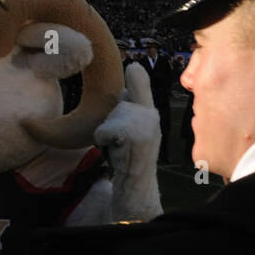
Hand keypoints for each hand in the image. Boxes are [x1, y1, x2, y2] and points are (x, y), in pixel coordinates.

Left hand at [96, 64, 161, 221]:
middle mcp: (151, 116)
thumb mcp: (132, 129)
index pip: (138, 89)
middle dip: (111, 125)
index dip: (135, 80)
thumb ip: (132, 103)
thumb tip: (132, 70)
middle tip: (122, 145)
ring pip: (109, 118)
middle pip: (117, 105)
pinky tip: (116, 155)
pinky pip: (103, 131)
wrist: (136, 188)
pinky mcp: (132, 135)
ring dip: (107, 136)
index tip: (133, 67)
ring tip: (119, 150)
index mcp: (151, 113)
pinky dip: (103, 143)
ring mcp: (144, 126)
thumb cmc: (131, 160)